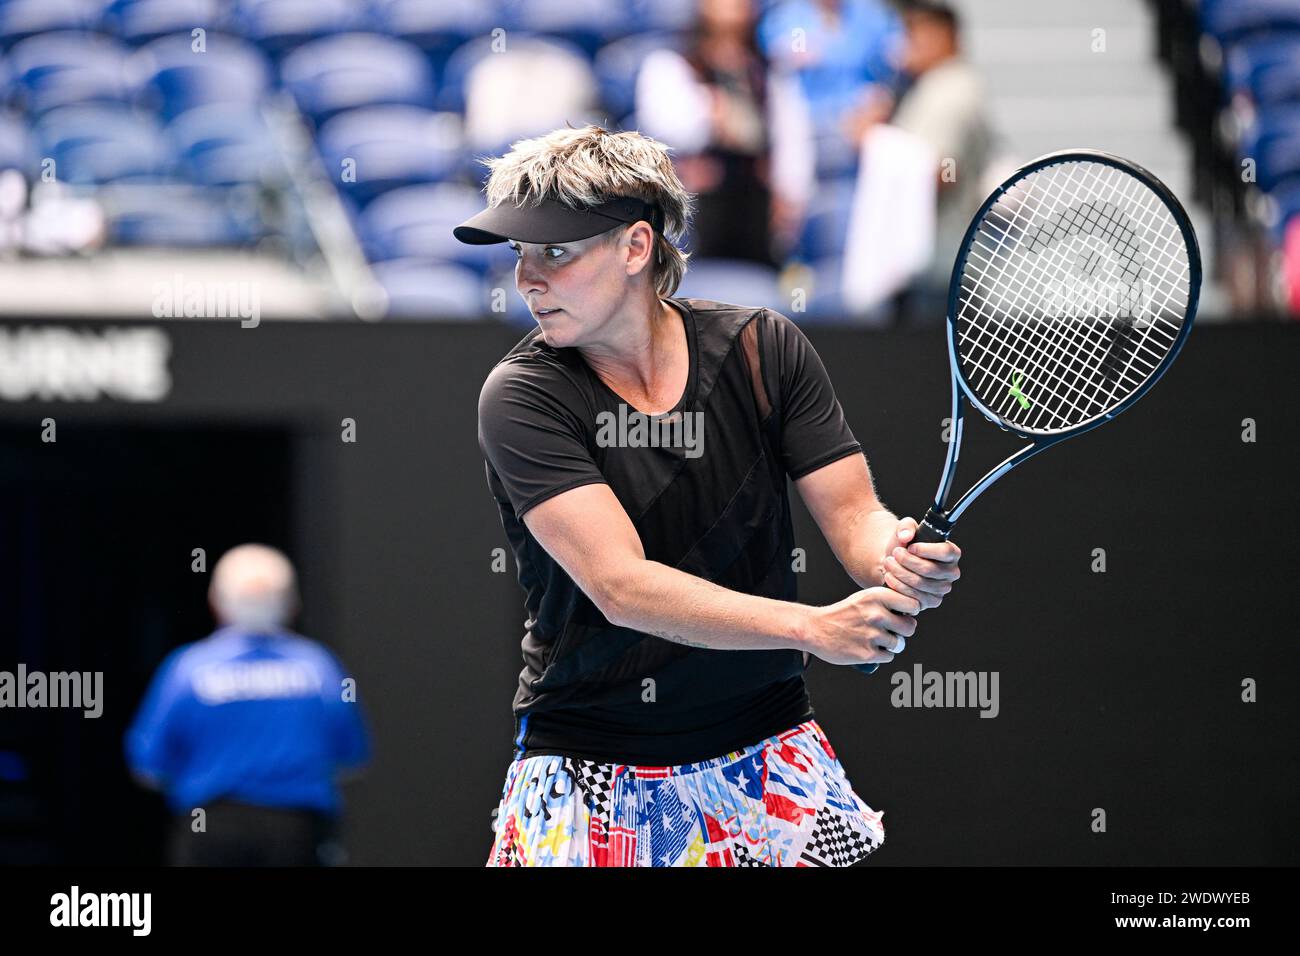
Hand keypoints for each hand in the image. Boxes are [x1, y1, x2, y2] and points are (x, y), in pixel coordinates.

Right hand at [804, 587, 920, 665]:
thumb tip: (913, 613)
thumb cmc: (843, 613)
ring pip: (899, 643)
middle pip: (910, 627)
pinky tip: (869, 648)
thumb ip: (888, 602)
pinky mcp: (867, 654)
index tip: (902, 614)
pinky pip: (888, 656)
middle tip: (890, 630)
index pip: (913, 605)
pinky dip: (881, 655)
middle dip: (902, 630)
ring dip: (891, 644)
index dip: (910, 611)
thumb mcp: (864, 598)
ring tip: (875, 640)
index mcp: (877, 596)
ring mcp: (872, 635)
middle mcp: (876, 614)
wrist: (815, 628)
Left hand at [881, 517, 961, 611]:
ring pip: (920, 583)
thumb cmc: (904, 546)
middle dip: (907, 561)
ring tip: (889, 563)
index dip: (926, 550)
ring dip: (900, 573)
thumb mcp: (904, 529)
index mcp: (951, 553)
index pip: (945, 552)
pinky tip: (890, 576)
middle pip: (929, 569)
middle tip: (894, 554)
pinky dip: (899, 586)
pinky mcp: (931, 601)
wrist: (895, 563)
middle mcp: (952, 572)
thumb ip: (906, 526)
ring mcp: (942, 589)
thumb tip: (905, 536)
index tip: (910, 547)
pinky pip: (915, 597)